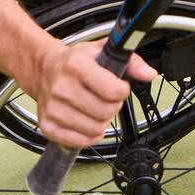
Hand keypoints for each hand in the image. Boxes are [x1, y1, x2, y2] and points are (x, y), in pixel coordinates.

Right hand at [25, 40, 157, 148]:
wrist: (44, 69)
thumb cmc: (75, 61)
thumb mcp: (103, 52)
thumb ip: (132, 62)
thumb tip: (149, 74)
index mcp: (77, 65)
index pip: (114, 91)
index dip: (122, 90)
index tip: (118, 86)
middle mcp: (62, 87)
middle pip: (106, 112)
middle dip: (113, 106)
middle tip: (106, 98)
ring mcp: (53, 108)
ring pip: (95, 129)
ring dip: (102, 121)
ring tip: (95, 108)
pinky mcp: (48, 125)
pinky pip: (80, 142)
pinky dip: (89, 135)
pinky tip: (87, 121)